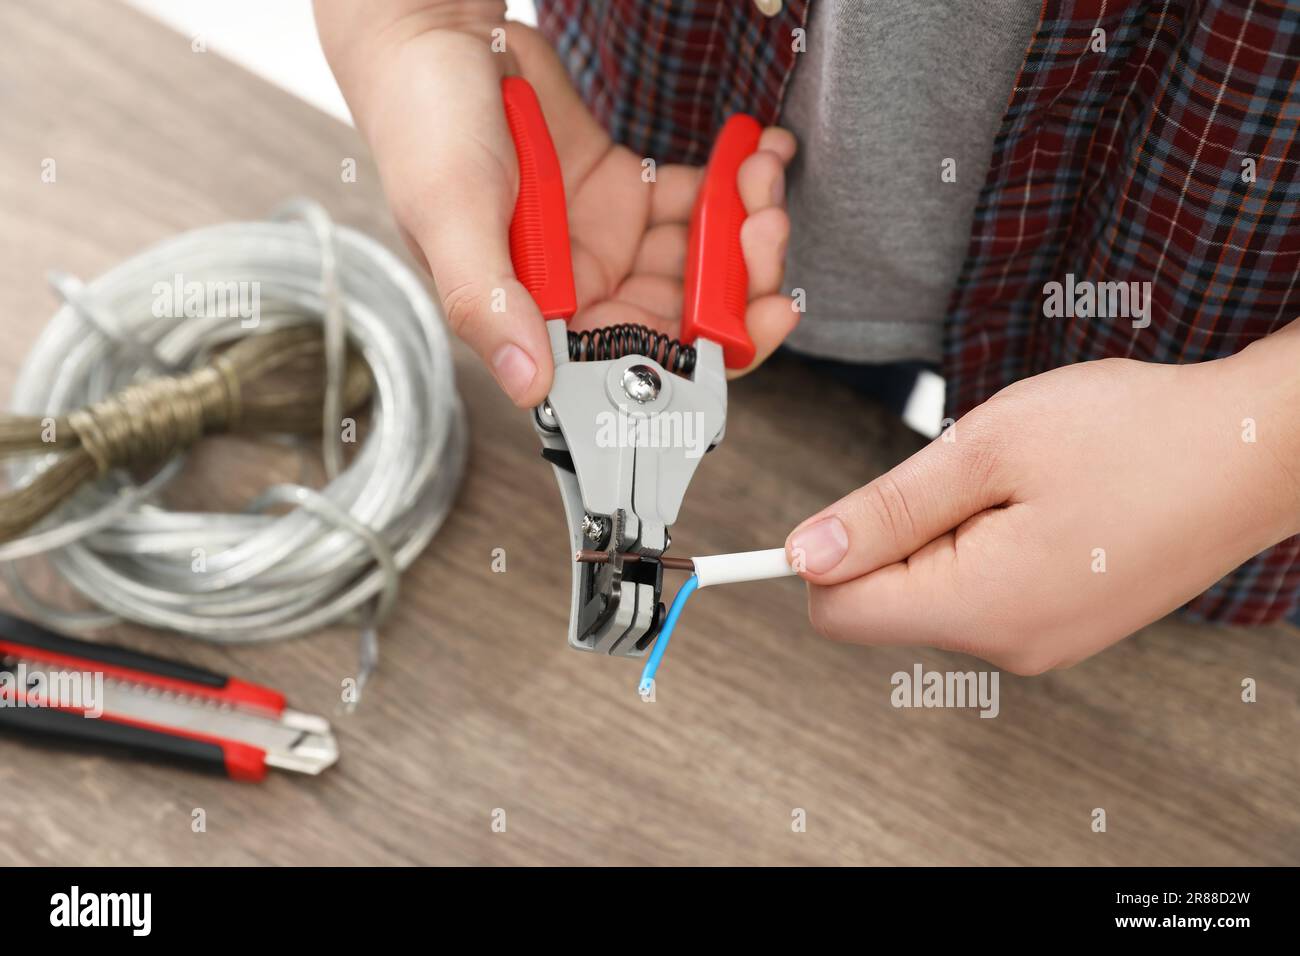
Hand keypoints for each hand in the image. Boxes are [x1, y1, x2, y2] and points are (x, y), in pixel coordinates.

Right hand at [316, 1, 798, 406]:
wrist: (436, 32)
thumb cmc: (424, 123)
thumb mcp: (449, 213)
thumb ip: (487, 301)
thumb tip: (529, 388)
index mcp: (535, 319)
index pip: (630, 364)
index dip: (703, 357)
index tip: (758, 320)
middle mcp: (577, 293)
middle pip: (681, 318)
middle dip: (741, 283)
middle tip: (769, 231)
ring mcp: (605, 242)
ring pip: (698, 261)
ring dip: (744, 224)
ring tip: (763, 173)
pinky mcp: (623, 192)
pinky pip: (694, 200)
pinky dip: (734, 180)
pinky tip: (762, 151)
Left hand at [785, 321, 1299, 673]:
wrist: (1260, 450)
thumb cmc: (1136, 434)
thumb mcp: (987, 449)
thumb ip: (886, 511)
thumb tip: (805, 554)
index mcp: (982, 608)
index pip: (840, 613)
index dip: (819, 557)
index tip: (844, 505)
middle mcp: (1010, 644)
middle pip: (885, 601)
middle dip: (898, 532)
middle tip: (972, 473)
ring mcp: (1044, 640)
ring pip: (936, 590)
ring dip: (948, 530)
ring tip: (1023, 482)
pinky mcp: (1067, 623)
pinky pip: (986, 589)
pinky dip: (987, 541)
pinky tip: (1046, 501)